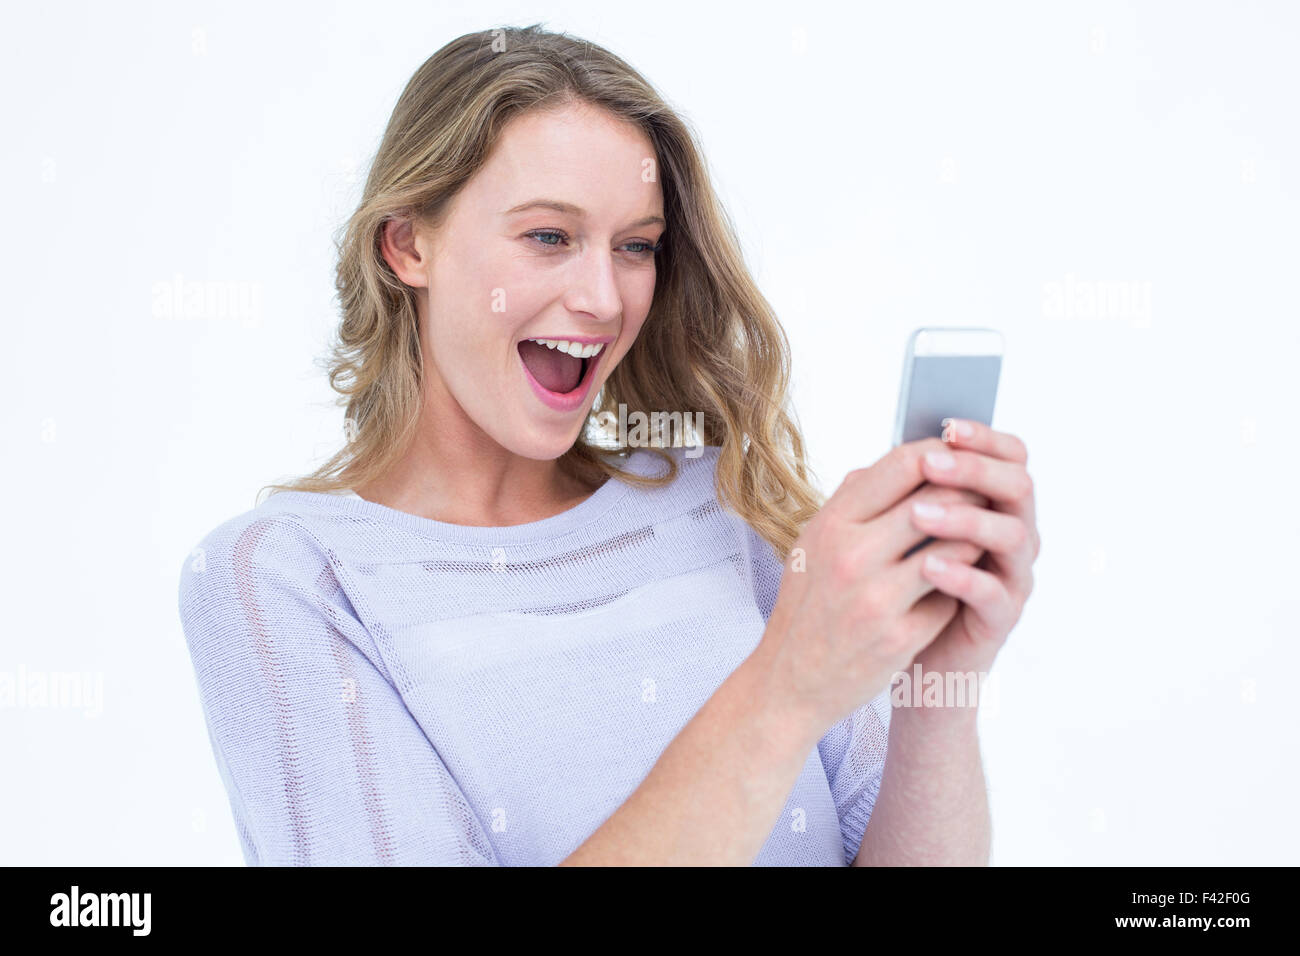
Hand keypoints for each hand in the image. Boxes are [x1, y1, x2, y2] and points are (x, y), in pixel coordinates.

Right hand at [754, 437, 992, 735]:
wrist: (790, 681)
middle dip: (969, 492)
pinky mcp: (899, 638)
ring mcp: (876, 599)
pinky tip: (954, 588)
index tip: (956, 456)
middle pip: (937, 501)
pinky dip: (957, 588)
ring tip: (975, 538)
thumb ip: (854, 502)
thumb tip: (903, 461)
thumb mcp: (813, 543)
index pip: (901, 465)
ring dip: (971, 540)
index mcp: (830, 525)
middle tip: (983, 494)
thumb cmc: (807, 606)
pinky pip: (950, 598)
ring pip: (955, 548)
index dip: (939, 454)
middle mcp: (851, 557)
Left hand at [908, 418, 1038, 678]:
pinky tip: (929, 566)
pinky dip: (963, 575)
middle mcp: (1014, 533)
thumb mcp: (904, 530)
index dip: (984, 437)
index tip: (947, 424)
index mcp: (995, 503)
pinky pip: (993, 592)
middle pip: (1017, 486)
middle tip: (931, 463)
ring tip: (919, 514)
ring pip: (1012, 534)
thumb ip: (912, 492)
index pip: (1008, 456)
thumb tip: (898, 447)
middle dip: (974, 469)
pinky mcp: (1000, 618)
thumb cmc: (906, 585)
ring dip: (965, 518)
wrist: (908, 655)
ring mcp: (1011, 575)